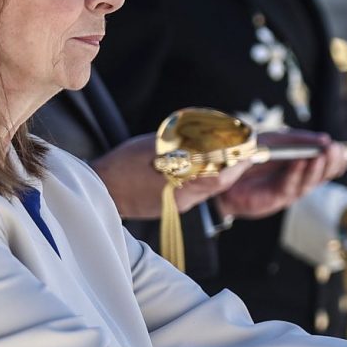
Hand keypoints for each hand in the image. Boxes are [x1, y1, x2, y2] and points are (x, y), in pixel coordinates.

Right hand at [88, 132, 251, 220]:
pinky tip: (204, 162)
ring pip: (208, 187)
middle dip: (234, 166)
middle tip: (246, 149)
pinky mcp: (171, 206)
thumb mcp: (152, 147)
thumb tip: (210, 140)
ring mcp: (177, 205)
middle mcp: (183, 200)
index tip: (250, 150)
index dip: (237, 165)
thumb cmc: (121, 166)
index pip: (219, 179)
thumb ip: (181, 146)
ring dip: (221, 170)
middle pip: (218, 184)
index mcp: (179, 186)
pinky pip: (196, 190)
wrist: (97, 190)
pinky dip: (205, 175)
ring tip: (230, 152)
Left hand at [217, 131, 346, 219]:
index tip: (345, 149)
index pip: (327, 162)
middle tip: (335, 150)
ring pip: (309, 182)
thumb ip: (297, 140)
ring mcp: (289, 188)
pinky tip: (299, 162)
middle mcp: (300, 177)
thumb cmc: (251, 154)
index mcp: (304, 162)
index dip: (337, 158)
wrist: (223, 172)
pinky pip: (289, 186)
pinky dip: (295, 174)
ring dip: (316, 169)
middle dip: (330, 162)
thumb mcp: (275, 140)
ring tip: (321, 155)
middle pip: (323, 174)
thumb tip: (324, 139)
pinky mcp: (276, 198)